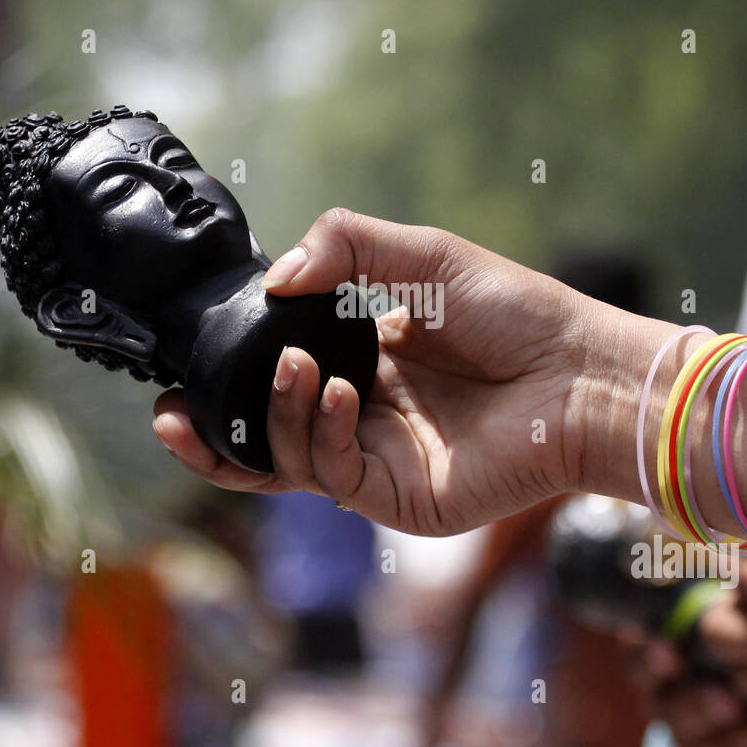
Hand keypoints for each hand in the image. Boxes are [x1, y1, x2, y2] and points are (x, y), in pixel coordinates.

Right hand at [152, 209, 649, 536]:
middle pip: (265, 438)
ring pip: (286, 463)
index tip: (186, 361)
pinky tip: (336, 394)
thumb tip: (273, 280)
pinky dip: (317, 436)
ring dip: (272, 416)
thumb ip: (345, 247)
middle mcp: (363, 418)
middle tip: (169, 409)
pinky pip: (330, 477)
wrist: (578, 373)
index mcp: (366, 365)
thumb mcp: (422, 257)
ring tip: (293, 368)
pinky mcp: (399, 499)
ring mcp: (378, 462)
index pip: (280, 378)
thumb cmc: (516, 314)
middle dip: (210, 432)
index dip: (231, 376)